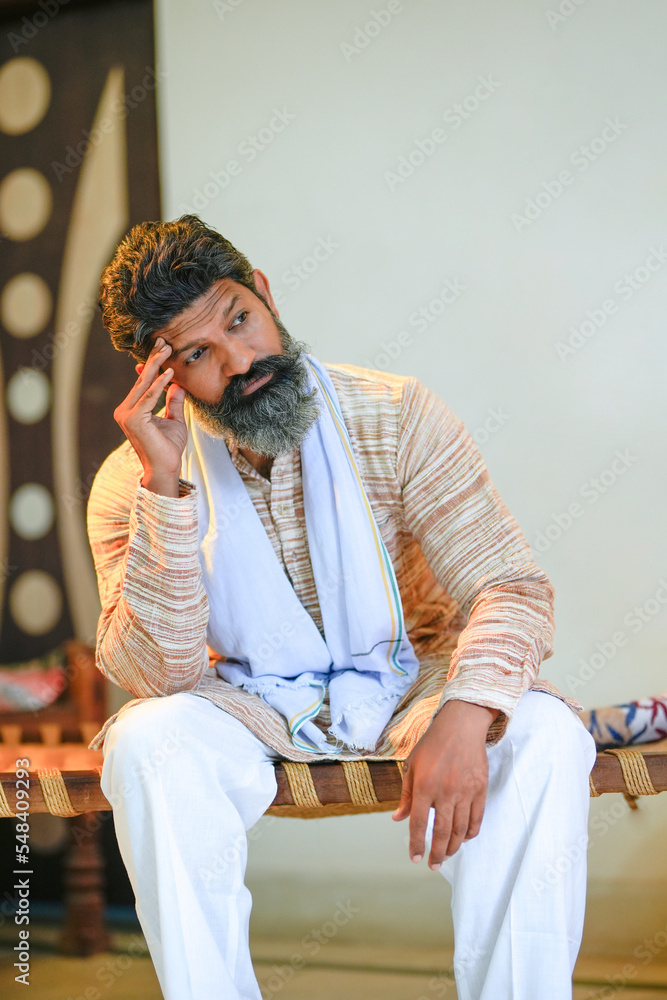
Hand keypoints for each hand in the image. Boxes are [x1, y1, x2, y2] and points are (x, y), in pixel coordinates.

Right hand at [113, 337, 186, 496]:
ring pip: (144, 385)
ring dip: (156, 365)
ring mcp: (126, 414)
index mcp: (132, 410)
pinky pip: (149, 397)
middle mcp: (125, 410)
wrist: (165, 468)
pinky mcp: (133, 419)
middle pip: (141, 380)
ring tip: (167, 350)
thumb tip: (178, 385)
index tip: (162, 349)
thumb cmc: (169, 448)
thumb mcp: (175, 420)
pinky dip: (160, 384)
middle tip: (164, 341)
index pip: (142, 384)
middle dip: (153, 359)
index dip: (151, 365)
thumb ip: (173, 402)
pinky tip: (169, 372)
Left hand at [392, 700, 498, 868]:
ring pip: (461, 830)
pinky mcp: (480, 789)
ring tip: (447, 856)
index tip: (415, 858)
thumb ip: (406, 795)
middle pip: (443, 832)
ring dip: (454, 847)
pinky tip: (464, 839)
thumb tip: (397, 818)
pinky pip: (476, 819)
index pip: (419, 823)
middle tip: (434, 865)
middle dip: (437, 854)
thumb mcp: (412, 766)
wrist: (461, 726)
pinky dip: (470, 833)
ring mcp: (465, 792)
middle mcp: (445, 792)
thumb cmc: (432, 744)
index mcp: (424, 786)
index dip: (417, 844)